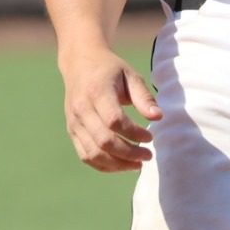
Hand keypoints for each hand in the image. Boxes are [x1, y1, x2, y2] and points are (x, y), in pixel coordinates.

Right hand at [58, 45, 162, 172]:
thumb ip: (144, 97)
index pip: (115, 121)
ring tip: (137, 164)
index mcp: (97, 91)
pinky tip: (121, 165)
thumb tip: (158, 117)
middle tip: (148, 155)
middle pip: (104, 141)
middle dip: (129, 154)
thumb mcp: (130, 76)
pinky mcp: (72, 131)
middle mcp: (82, 109)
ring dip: (118, 164)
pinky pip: (85, 156)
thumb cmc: (110, 70)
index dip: (134, 133)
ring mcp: (74, 122)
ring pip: (93, 153)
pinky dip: (104, 165)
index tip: (150, 137)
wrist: (79, 63)